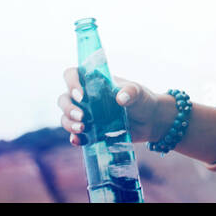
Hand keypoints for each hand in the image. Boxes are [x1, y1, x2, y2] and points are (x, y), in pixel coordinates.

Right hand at [58, 67, 172, 146]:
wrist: (151, 121)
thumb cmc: (143, 100)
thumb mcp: (139, 92)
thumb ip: (131, 91)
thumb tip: (121, 97)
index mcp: (94, 82)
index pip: (72, 75)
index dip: (71, 83)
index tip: (81, 95)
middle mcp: (86, 97)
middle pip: (64, 99)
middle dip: (68, 108)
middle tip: (82, 116)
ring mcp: (86, 115)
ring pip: (66, 117)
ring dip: (69, 124)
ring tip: (83, 129)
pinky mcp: (90, 131)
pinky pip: (74, 134)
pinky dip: (74, 138)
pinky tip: (79, 141)